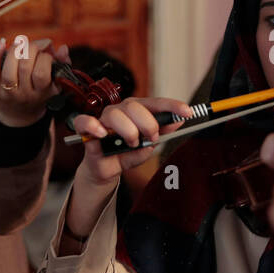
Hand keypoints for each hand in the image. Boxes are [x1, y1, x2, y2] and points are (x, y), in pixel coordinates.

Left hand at [0, 36, 69, 126]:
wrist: (20, 115)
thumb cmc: (41, 94)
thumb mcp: (56, 83)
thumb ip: (63, 65)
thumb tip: (63, 48)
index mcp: (42, 93)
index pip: (42, 72)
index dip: (44, 58)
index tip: (46, 55)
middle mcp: (25, 94)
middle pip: (25, 67)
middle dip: (30, 50)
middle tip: (33, 46)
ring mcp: (9, 93)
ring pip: (8, 70)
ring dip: (13, 51)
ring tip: (19, 43)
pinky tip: (1, 43)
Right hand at [66, 96, 190, 237]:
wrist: (108, 170)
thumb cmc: (127, 153)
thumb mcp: (149, 145)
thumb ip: (162, 133)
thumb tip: (178, 122)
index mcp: (138, 111)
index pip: (155, 103)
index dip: (172, 106)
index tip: (187, 112)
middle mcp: (121, 111)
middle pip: (135, 107)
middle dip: (148, 124)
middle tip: (151, 138)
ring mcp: (103, 118)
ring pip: (115, 114)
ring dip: (128, 131)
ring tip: (131, 144)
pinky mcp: (87, 130)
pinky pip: (85, 121)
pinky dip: (94, 126)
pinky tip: (103, 134)